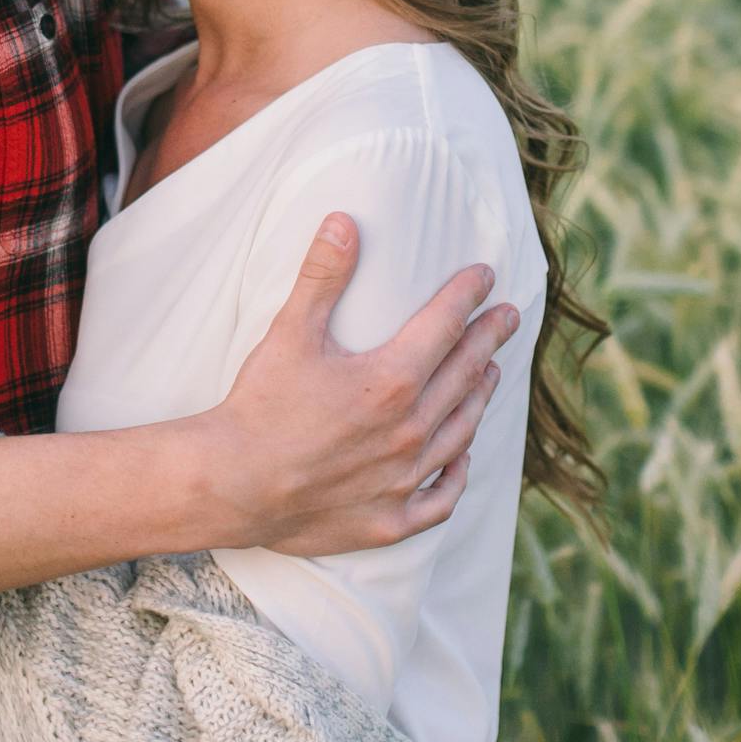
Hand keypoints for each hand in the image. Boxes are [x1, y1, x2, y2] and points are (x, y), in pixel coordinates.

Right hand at [210, 219, 516, 555]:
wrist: (231, 485)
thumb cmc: (260, 406)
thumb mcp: (289, 332)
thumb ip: (322, 276)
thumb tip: (344, 221)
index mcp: (392, 381)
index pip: (446, 326)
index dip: (468, 295)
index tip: (486, 276)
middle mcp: (410, 430)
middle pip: (465, 374)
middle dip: (489, 339)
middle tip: (509, 316)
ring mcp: (403, 479)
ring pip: (460, 432)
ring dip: (479, 398)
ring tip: (491, 375)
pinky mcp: (389, 520)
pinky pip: (440, 500)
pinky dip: (456, 477)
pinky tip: (462, 461)